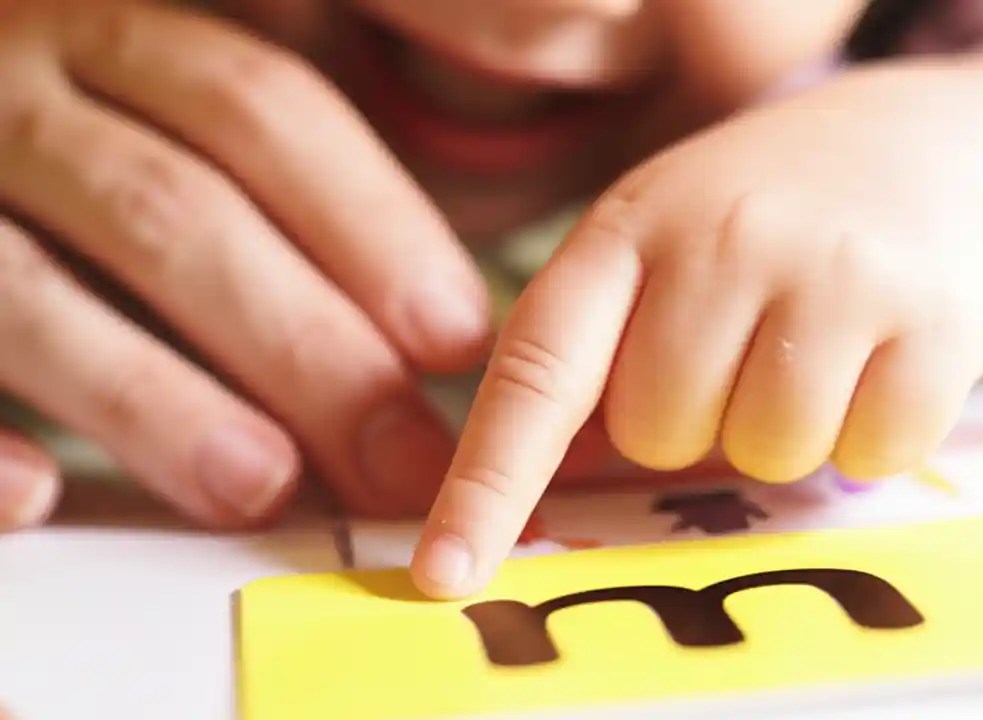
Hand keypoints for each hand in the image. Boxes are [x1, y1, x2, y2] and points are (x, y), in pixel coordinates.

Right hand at [0, 1, 489, 530]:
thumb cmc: (66, 130)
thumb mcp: (155, 108)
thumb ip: (272, 189)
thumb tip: (432, 343)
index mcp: (109, 37)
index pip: (263, 113)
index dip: (372, 225)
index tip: (457, 337)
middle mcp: (9, 92)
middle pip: (171, 213)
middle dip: (300, 344)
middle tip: (399, 457)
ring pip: (25, 290)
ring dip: (150, 399)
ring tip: (259, 485)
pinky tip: (38, 498)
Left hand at [412, 68, 982, 596]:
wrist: (915, 149)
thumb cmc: (758, 223)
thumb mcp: (657, 248)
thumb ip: (598, 354)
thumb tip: (553, 486)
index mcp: (629, 229)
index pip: (540, 372)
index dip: (489, 483)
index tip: (446, 573)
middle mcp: (725, 235)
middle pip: (661, 436)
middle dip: (696, 420)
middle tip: (743, 348)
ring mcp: (835, 269)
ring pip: (767, 454)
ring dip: (785, 432)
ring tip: (814, 350)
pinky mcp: (937, 315)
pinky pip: (871, 456)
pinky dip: (870, 436)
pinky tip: (879, 358)